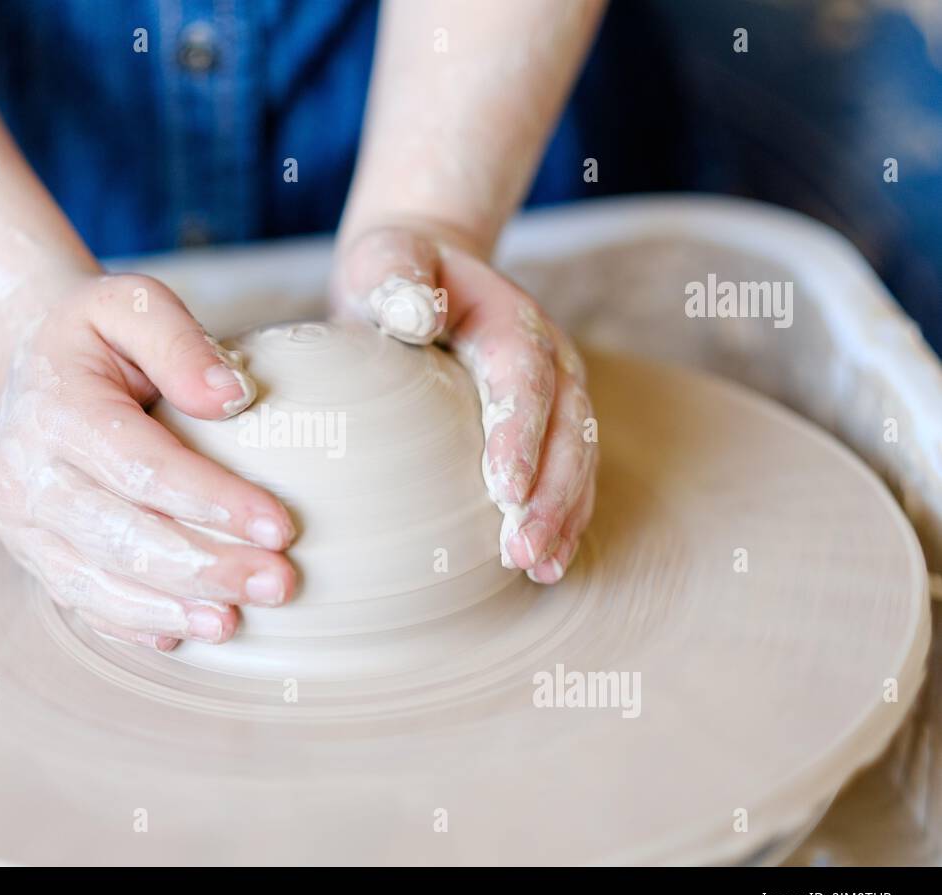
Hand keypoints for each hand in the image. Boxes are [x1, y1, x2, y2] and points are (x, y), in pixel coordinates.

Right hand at [0, 273, 297, 649]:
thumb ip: (180, 342)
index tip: (280, 525)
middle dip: (206, 568)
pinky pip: (81, 599)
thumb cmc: (96, 335)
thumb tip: (234, 398)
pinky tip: (185, 634)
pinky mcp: (32, 553)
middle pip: (123, 536)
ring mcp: (23, 523)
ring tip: (236, 623)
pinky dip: (133, 623)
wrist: (27, 365)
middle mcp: (27, 474)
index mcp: (56, 409)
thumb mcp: (132, 304)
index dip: (213, 501)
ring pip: (96, 582)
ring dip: (171, 609)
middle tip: (280, 583)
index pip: (143, 467)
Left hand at [334, 226, 596, 582]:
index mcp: (511, 320)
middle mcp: (548, 360)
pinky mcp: (547, 428)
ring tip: (538, 566)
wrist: (422, 277)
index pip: (523, 378)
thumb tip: (416, 317)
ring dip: (561, 517)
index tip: (504, 488)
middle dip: (550, 494)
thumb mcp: (385, 261)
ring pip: (576, 461)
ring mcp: (555, 396)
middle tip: (520, 549)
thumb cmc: (394, 274)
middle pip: (565, 429)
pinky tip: (545, 566)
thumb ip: (396, 280)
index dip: (520, 434)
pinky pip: (566, 478)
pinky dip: (561, 520)